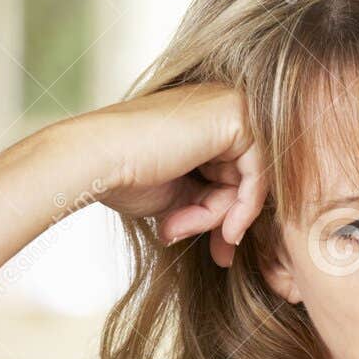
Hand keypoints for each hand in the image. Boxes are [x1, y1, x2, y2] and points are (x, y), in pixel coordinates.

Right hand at [70, 82, 269, 267]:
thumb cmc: (129, 177)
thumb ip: (213, 204)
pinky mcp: (235, 115)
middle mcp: (217, 105)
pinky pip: (259, 174)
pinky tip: (228, 230)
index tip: (220, 253)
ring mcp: (228, 104)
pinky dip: (245, 208)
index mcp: (203, 119)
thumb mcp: (182, 197)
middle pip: (244, 178)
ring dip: (221, 216)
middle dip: (227, 221)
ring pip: (249, 179)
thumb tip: (235, 235)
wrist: (99, 160)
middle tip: (215, 254)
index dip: (228, 218)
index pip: (234, 176)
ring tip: (184, 226)